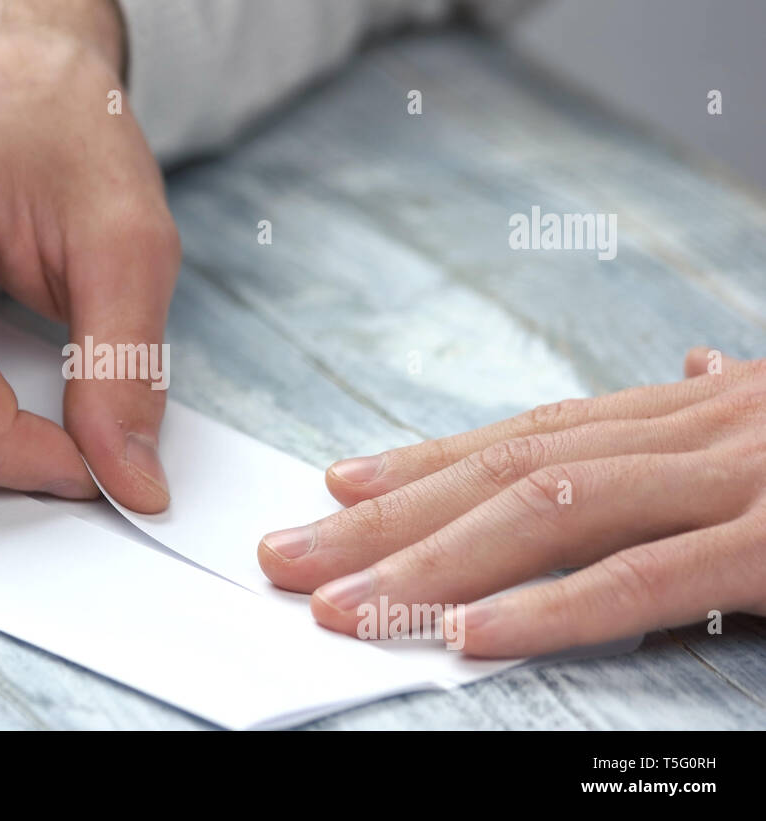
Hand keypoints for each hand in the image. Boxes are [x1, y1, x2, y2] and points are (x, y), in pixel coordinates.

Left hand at [258, 348, 765, 656]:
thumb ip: (730, 403)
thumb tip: (695, 360)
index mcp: (691, 415)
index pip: (532, 436)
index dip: (427, 461)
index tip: (340, 484)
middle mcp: (692, 435)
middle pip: (509, 471)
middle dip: (388, 518)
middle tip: (291, 553)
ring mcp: (732, 484)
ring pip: (548, 512)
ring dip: (430, 561)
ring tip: (342, 602)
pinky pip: (643, 581)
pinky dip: (549, 608)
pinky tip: (467, 633)